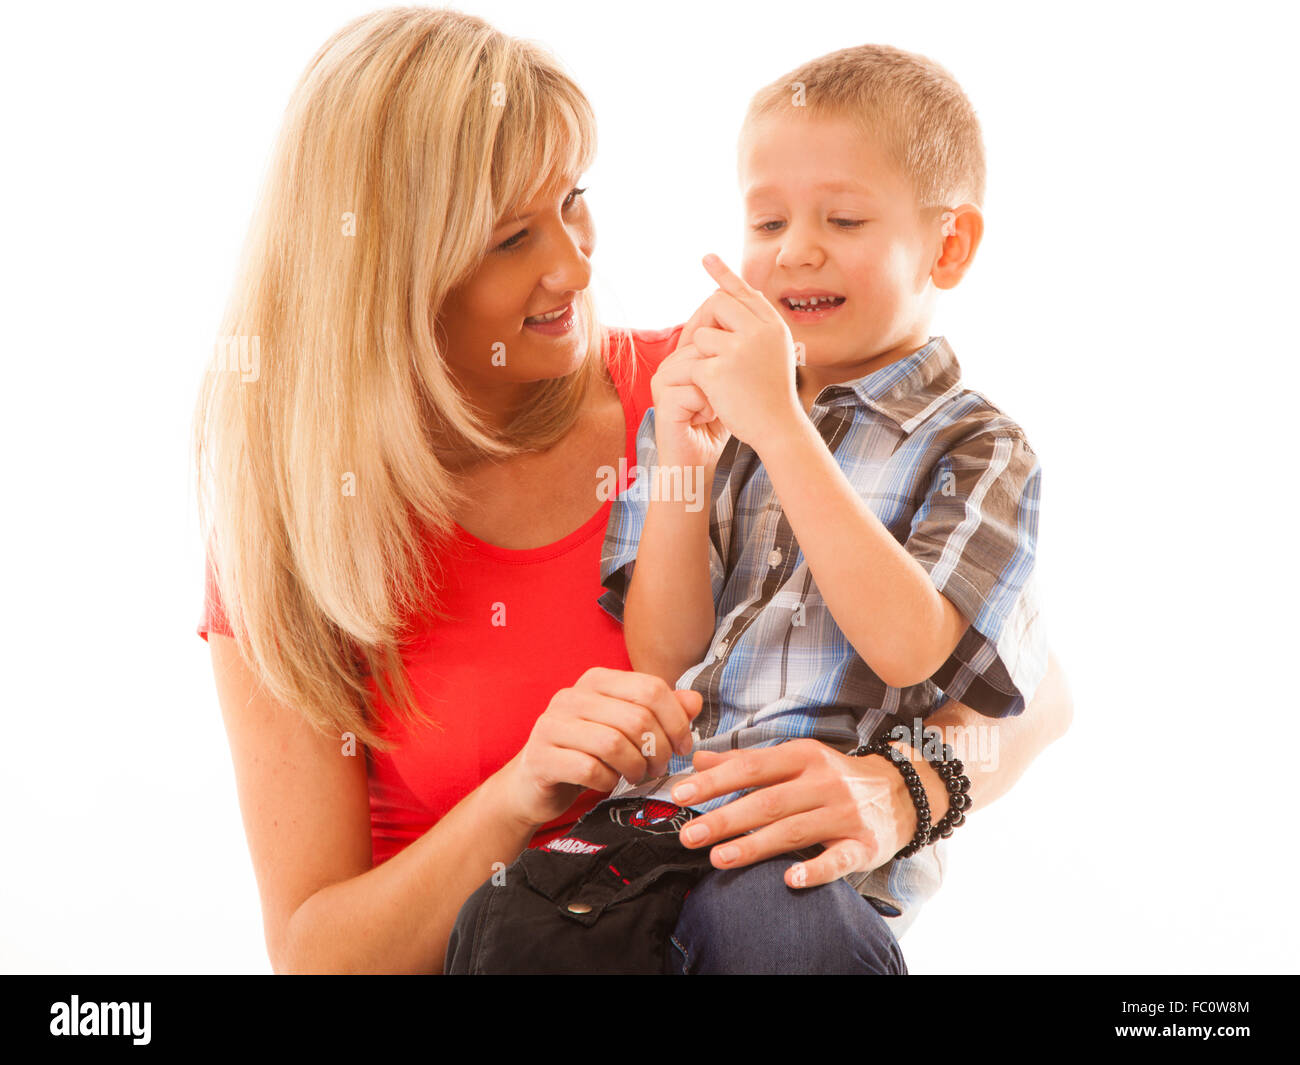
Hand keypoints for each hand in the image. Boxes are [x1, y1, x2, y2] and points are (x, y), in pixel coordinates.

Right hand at [500, 667, 702, 828]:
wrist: (533, 784)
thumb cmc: (586, 752)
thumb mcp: (625, 728)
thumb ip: (660, 712)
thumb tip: (694, 701)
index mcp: (596, 680)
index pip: (651, 688)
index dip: (676, 721)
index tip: (684, 747)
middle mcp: (572, 696)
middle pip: (636, 718)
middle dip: (658, 750)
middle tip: (658, 768)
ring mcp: (552, 724)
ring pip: (614, 743)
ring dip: (635, 768)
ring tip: (636, 776)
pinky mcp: (541, 756)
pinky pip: (590, 769)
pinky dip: (608, 781)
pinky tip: (607, 783)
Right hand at [650, 339, 730, 471]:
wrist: (695, 464)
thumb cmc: (713, 428)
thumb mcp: (725, 388)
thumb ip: (729, 362)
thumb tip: (749, 336)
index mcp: (679, 360)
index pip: (710, 341)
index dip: (727, 366)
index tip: (727, 391)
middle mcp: (666, 367)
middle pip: (705, 353)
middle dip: (722, 380)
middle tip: (718, 405)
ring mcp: (661, 384)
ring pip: (701, 370)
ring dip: (716, 394)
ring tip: (710, 412)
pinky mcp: (662, 403)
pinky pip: (695, 393)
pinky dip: (708, 409)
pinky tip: (703, 421)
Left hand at [669, 739, 932, 887]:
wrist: (900, 790)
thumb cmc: (833, 776)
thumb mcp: (795, 759)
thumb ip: (747, 762)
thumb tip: (700, 760)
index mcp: (803, 757)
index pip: (752, 767)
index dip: (715, 781)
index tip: (681, 794)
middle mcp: (823, 782)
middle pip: (767, 801)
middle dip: (724, 818)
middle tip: (688, 834)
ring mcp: (844, 814)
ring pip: (794, 830)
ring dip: (754, 845)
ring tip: (718, 857)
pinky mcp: (863, 844)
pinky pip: (838, 859)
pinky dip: (816, 869)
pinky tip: (790, 879)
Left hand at [681, 254, 804, 447]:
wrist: (779, 430)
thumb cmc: (774, 398)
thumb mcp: (774, 355)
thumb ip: (757, 329)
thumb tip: (732, 299)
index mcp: (773, 326)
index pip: (744, 292)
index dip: (724, 274)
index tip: (706, 257)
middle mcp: (759, 331)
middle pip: (717, 304)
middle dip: (705, 322)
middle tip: (701, 346)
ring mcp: (738, 349)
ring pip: (702, 334)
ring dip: (702, 356)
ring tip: (719, 380)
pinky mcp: (718, 370)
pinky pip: (694, 362)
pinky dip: (698, 378)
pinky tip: (712, 395)